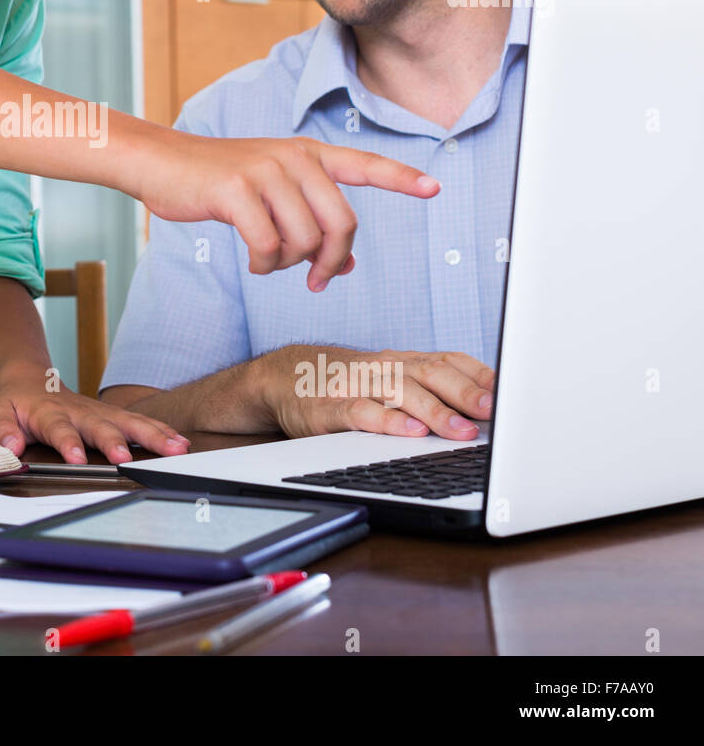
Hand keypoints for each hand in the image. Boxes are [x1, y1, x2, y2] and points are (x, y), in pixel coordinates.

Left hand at [0, 365, 190, 463]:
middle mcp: (78, 410)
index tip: (77, 458)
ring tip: (174, 448)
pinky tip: (180, 442)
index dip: (68, 442)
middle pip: (100, 425)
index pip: (59, 428)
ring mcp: (98, 411)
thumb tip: (10, 449)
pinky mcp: (112, 415)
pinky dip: (160, 431)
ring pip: (128, 421)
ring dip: (151, 434)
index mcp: (48, 412)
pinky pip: (138, 422)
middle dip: (114, 440)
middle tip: (125, 457)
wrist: (30, 377)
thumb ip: (2, 431)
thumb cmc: (15, 401)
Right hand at [131, 132, 438, 290]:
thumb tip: (347, 264)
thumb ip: (309, 219)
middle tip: (317, 281)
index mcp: (306, 153)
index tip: (434, 189)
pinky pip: (268, 246)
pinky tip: (254, 263)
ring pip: (304, 241)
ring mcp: (265, 171)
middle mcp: (293, 157)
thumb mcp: (269, 194)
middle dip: (332, 262)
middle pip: (341, 223)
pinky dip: (264, 266)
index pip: (364, 164)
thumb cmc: (216, 183)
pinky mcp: (237, 190)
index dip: (400, 178)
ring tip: (270, 262)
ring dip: (289, 265)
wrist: (161, 162)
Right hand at [261, 348, 495, 440]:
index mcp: (401, 362)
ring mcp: (356, 386)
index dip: (479, 375)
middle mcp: (383, 368)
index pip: (447, 360)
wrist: (282, 377)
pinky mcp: (328, 408)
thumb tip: (487, 412)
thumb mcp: (388, 381)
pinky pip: (360, 412)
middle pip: (430, 373)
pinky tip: (408, 432)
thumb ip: (429, 391)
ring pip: (400, 391)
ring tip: (461, 431)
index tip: (511, 391)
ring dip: (434, 411)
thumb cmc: (345, 385)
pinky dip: (386, 421)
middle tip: (494, 411)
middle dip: (465, 392)